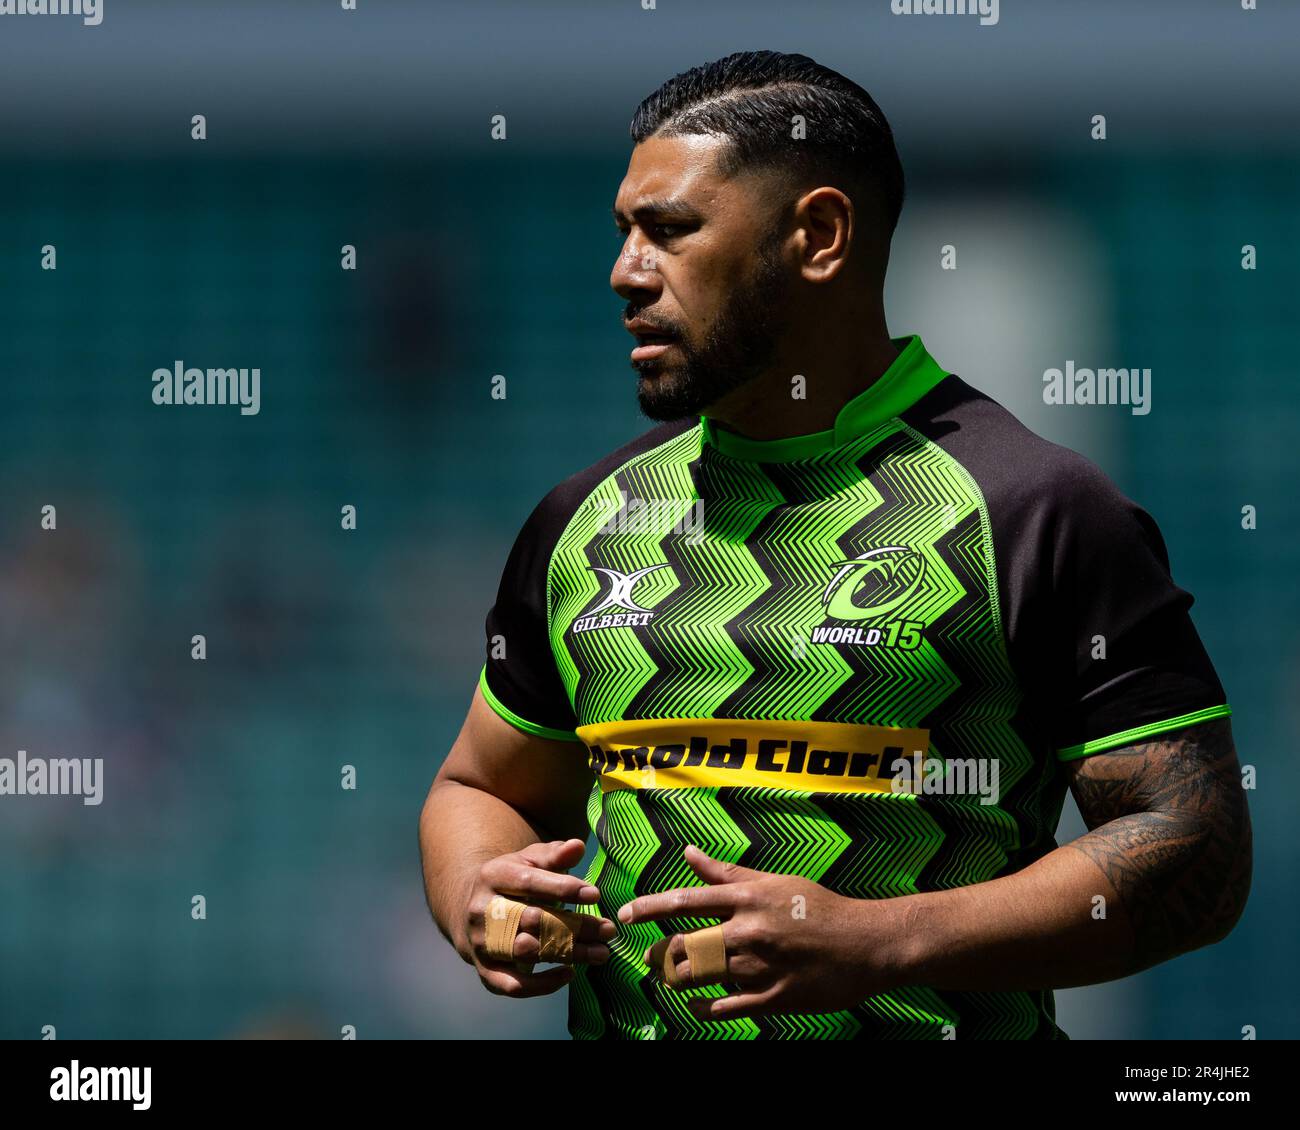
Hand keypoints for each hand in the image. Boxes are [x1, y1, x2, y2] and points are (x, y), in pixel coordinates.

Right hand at [463, 838, 615, 997]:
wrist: (469, 908)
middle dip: (574, 926)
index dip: (562, 888)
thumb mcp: (528, 861)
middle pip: (532, 920)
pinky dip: (541, 984)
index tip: (594, 894)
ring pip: (527, 952)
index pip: (529, 882)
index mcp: (494, 876)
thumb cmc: (511, 881)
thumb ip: (554, 855)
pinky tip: (570, 974)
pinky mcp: (485, 969)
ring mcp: (482, 942)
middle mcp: (483, 910)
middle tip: (608, 930)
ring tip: (600, 953)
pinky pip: (512, 985)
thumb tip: (578, 846)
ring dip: (567, 955)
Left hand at [617, 844, 906, 1022]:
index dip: (650, 907)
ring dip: (678, 980)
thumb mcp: (774, 882)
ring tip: (670, 978)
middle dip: (660, 953)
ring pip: (701, 977)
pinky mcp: (774, 998)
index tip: (625, 913)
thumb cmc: (820, 907)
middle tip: (649, 957)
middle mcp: (749, 931)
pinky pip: (726, 1008)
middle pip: (686, 944)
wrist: (867, 943)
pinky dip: (704, 1009)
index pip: (686, 900)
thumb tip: (688, 852)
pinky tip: (694, 1007)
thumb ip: (728, 872)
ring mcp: (761, 968)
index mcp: (748, 898)